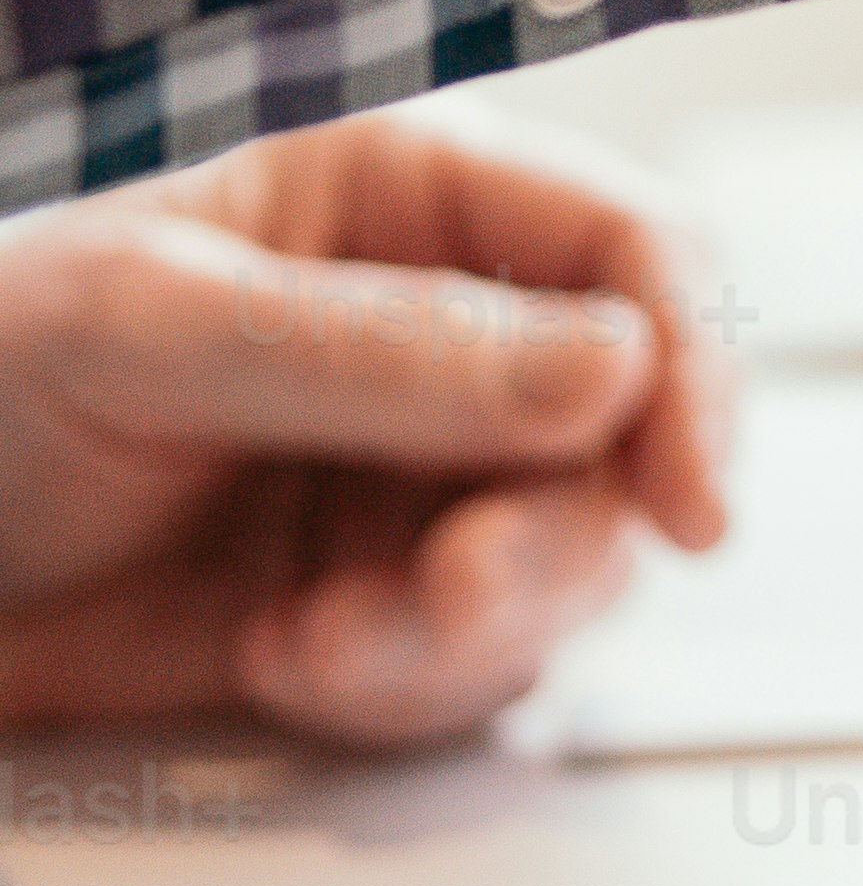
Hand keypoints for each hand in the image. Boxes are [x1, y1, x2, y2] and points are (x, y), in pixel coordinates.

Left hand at [0, 121, 734, 745]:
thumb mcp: (148, 327)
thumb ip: (382, 347)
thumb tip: (610, 366)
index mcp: (406, 199)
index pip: (633, 253)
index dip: (690, 365)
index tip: (687, 494)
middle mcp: (447, 333)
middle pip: (628, 436)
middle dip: (551, 539)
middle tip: (450, 591)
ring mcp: (417, 474)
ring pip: (567, 565)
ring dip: (467, 629)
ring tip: (330, 638)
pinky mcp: (381, 598)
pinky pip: (474, 664)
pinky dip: (394, 686)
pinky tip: (283, 655)